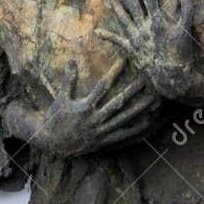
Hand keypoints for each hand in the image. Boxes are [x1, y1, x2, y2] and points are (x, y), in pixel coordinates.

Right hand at [15, 58, 160, 155]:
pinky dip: (135, 129)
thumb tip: (71, 60)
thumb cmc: (55, 118)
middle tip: (146, 79)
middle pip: (118, 102)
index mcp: (84, 107)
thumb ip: (68, 80)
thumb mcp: (61, 98)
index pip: (103, 86)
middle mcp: (94, 119)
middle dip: (133, 90)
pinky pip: (122, 135)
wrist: (51, 143)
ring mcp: (99, 131)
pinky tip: (147, 122)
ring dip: (139, 109)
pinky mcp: (102, 141)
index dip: (114, 72)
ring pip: (123, 119)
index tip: (125, 61)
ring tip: (152, 100)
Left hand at [97, 0, 203, 103]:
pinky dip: (107, 35)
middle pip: (132, 2)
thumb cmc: (181, 54)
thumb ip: (187, 11)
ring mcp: (135, 38)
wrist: (171, 76)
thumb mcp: (186, 31)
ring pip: (122, 17)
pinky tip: (97, 30)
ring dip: (115, 5)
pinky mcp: (131, 49)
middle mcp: (143, 27)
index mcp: (157, 21)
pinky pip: (117, 41)